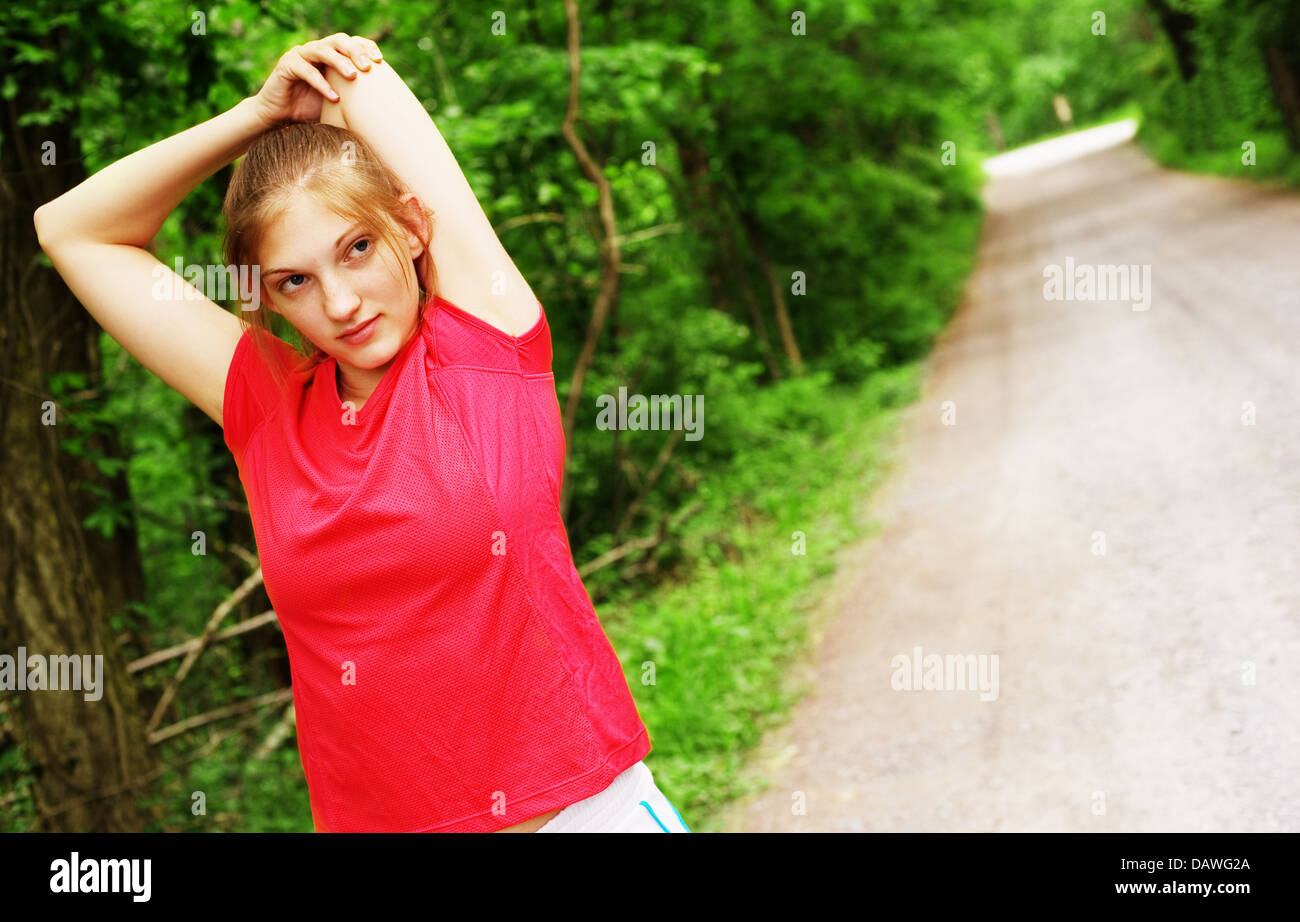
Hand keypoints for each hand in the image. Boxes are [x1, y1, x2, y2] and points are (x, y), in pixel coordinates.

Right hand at [248, 33, 383, 128]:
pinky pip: (306, 70)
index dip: (366, 47)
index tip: (380, 61)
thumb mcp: (340, 104)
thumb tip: (386, 107)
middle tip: (368, 65)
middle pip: (338, 40)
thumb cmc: (312, 110)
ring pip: (322, 49)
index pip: (352, 42)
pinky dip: (321, 83)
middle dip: (355, 50)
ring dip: (339, 61)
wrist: (281, 118)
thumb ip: (356, 98)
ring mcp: (301, 55)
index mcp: (331, 56)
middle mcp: (317, 51)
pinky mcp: (287, 65)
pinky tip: (334, 97)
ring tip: (353, 76)